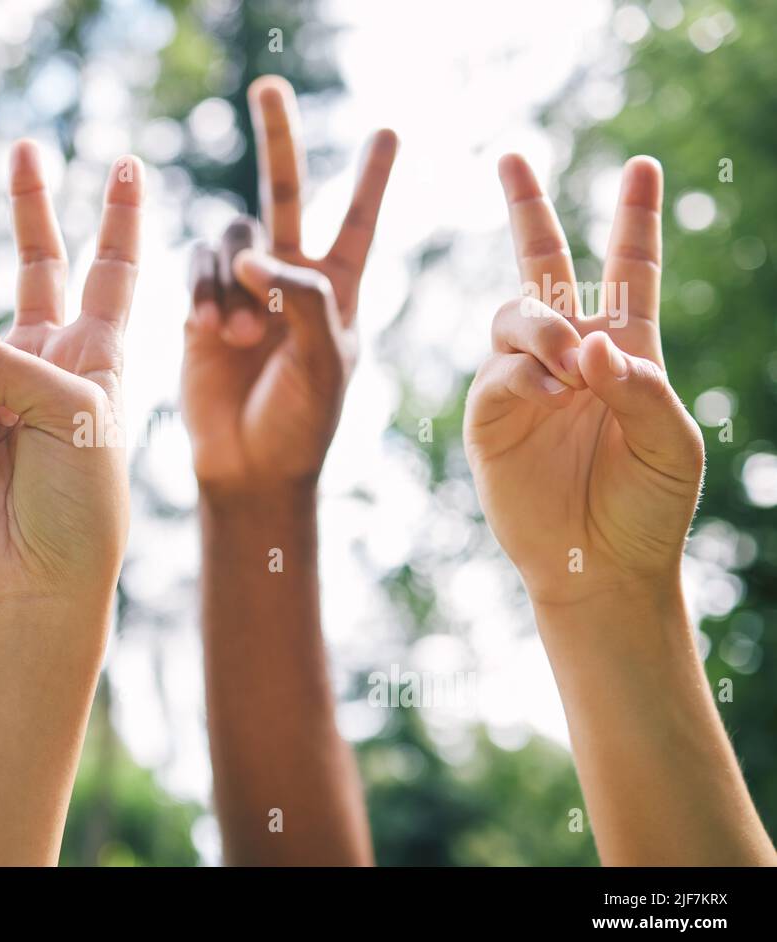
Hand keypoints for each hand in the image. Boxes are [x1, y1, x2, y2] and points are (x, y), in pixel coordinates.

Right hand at [0, 142, 142, 609]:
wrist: (37, 577)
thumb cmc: (81, 497)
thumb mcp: (74, 406)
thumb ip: (6, 358)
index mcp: (100, 355)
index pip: (113, 270)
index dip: (120, 218)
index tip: (129, 164)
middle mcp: (46, 360)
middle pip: (37, 263)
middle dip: (31, 207)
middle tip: (26, 147)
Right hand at [182, 75, 396, 493]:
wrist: (249, 467)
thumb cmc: (302, 423)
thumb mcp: (325, 362)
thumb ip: (301, 299)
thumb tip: (253, 252)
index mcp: (337, 289)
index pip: (358, 218)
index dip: (370, 175)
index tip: (388, 130)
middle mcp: (288, 279)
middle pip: (284, 191)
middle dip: (278, 138)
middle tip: (269, 86)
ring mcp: (241, 290)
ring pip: (232, 236)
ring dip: (233, 277)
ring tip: (240, 335)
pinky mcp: (199, 306)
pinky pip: (197, 267)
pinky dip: (203, 288)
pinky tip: (210, 329)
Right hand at [463, 154, 704, 605]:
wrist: (602, 565)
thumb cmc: (650, 504)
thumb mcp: (671, 440)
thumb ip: (638, 386)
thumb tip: (587, 343)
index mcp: (625, 350)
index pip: (628, 269)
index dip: (634, 218)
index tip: (641, 167)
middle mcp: (569, 355)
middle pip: (543, 265)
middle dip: (527, 210)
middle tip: (511, 158)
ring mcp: (524, 382)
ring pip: (516, 314)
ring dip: (543, 325)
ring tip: (570, 364)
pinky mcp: (489, 415)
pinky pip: (498, 371)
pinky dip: (526, 372)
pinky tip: (554, 392)